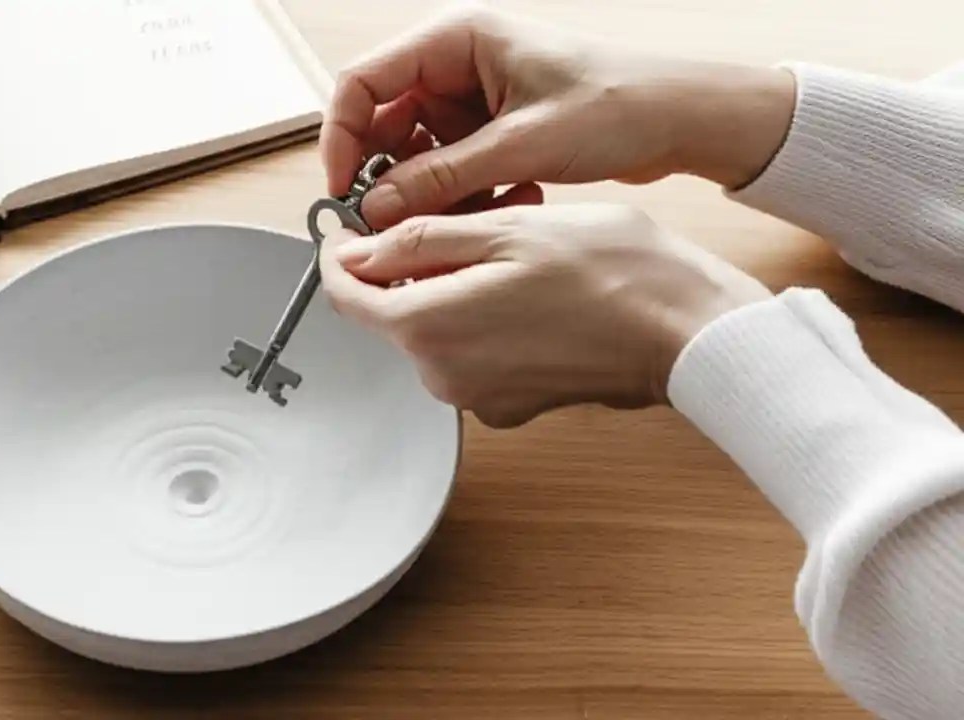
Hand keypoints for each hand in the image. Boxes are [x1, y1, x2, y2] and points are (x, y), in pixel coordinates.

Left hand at [318, 203, 769, 427]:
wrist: (686, 332)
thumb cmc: (614, 274)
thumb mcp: (504, 230)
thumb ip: (418, 241)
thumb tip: (358, 251)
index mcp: (430, 329)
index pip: (346, 296)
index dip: (342, 257)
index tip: (352, 229)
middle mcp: (443, 377)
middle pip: (393, 314)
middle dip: (409, 267)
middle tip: (460, 222)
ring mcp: (477, 398)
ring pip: (435, 331)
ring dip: (451, 291)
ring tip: (510, 253)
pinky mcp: (510, 405)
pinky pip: (472, 355)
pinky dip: (484, 320)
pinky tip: (529, 293)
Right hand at [320, 5, 795, 227]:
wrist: (680, 120)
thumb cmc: (619, 103)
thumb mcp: (520, 145)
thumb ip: (441, 177)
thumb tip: (377, 206)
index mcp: (457, 40)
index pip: (363, 82)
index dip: (342, 137)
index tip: (341, 189)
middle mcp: (457, 65)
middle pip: (384, 122)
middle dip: (386, 175)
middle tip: (391, 221)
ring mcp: (473, 100)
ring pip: (416, 154)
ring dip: (430, 192)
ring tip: (470, 212)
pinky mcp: (491, 132)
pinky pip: (451, 169)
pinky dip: (463, 194)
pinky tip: (503, 203)